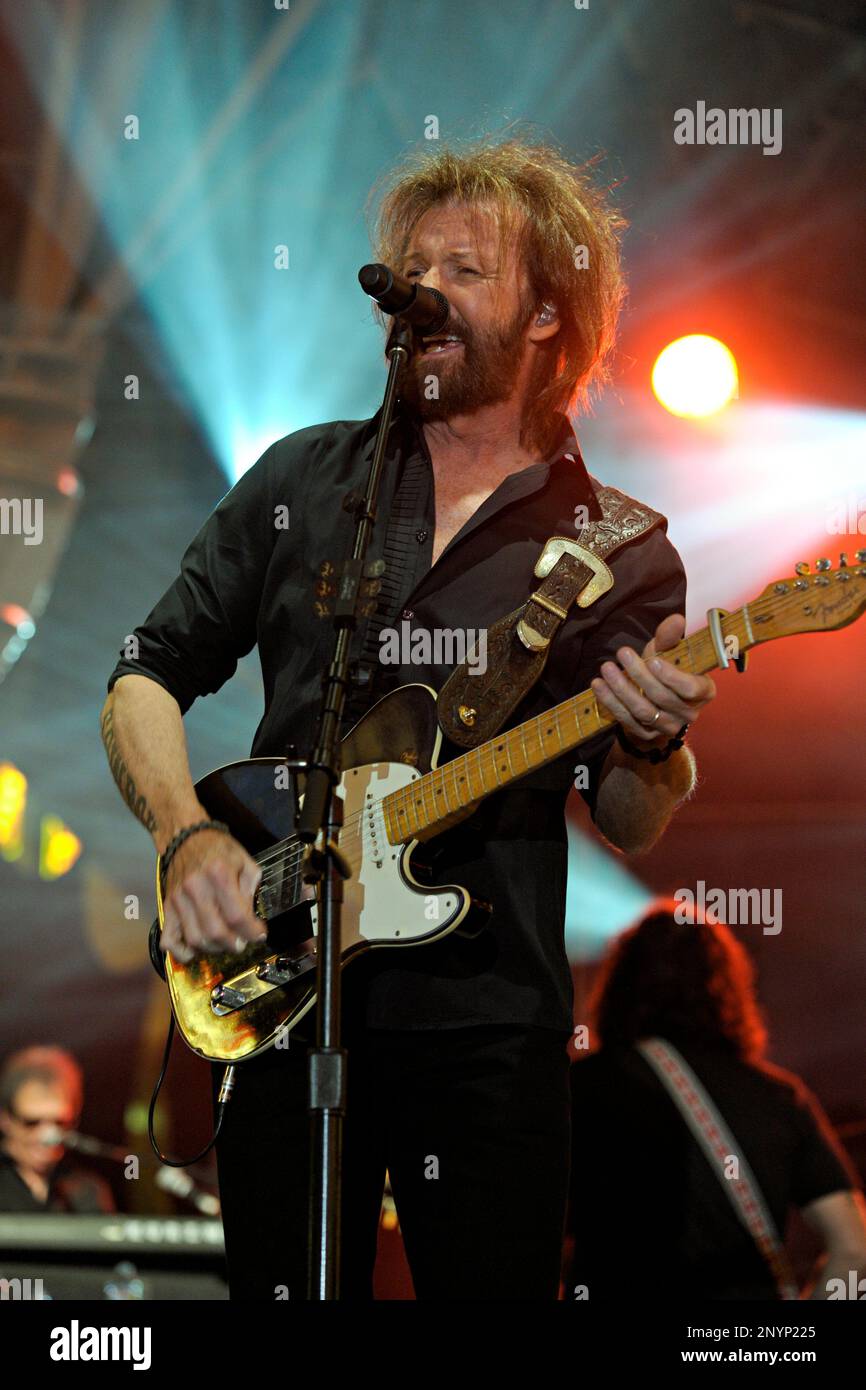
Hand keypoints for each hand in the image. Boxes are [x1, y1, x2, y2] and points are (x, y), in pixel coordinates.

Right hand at [161, 828, 265, 963]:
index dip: (252, 932)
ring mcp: (178, 899)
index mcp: (218, 874)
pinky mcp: (167, 906)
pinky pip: (168, 939)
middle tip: (242, 942)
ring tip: (224, 943)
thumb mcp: (245, 861)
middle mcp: (195, 888)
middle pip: (216, 932)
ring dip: (214, 949)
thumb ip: (251, 890)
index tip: (259, 935)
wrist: (186, 837)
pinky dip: (181, 952)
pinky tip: (196, 950)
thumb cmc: (219, 849)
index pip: (237, 916)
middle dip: (234, 944)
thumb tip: (252, 919)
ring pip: (195, 939)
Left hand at [591, 613, 715, 747]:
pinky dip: (611, 702)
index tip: (652, 660)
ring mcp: (668, 726)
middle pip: (662, 697)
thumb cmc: (665, 669)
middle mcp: (689, 713)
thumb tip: (676, 619)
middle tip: (622, 653)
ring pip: (643, 710)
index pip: (692, 688)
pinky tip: (599, 685)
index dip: (672, 677)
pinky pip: (627, 719)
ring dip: (621, 689)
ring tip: (606, 668)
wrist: (654, 701)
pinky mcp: (647, 735)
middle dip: (639, 674)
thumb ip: (671, 637)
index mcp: (703, 691)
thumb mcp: (669, 651)